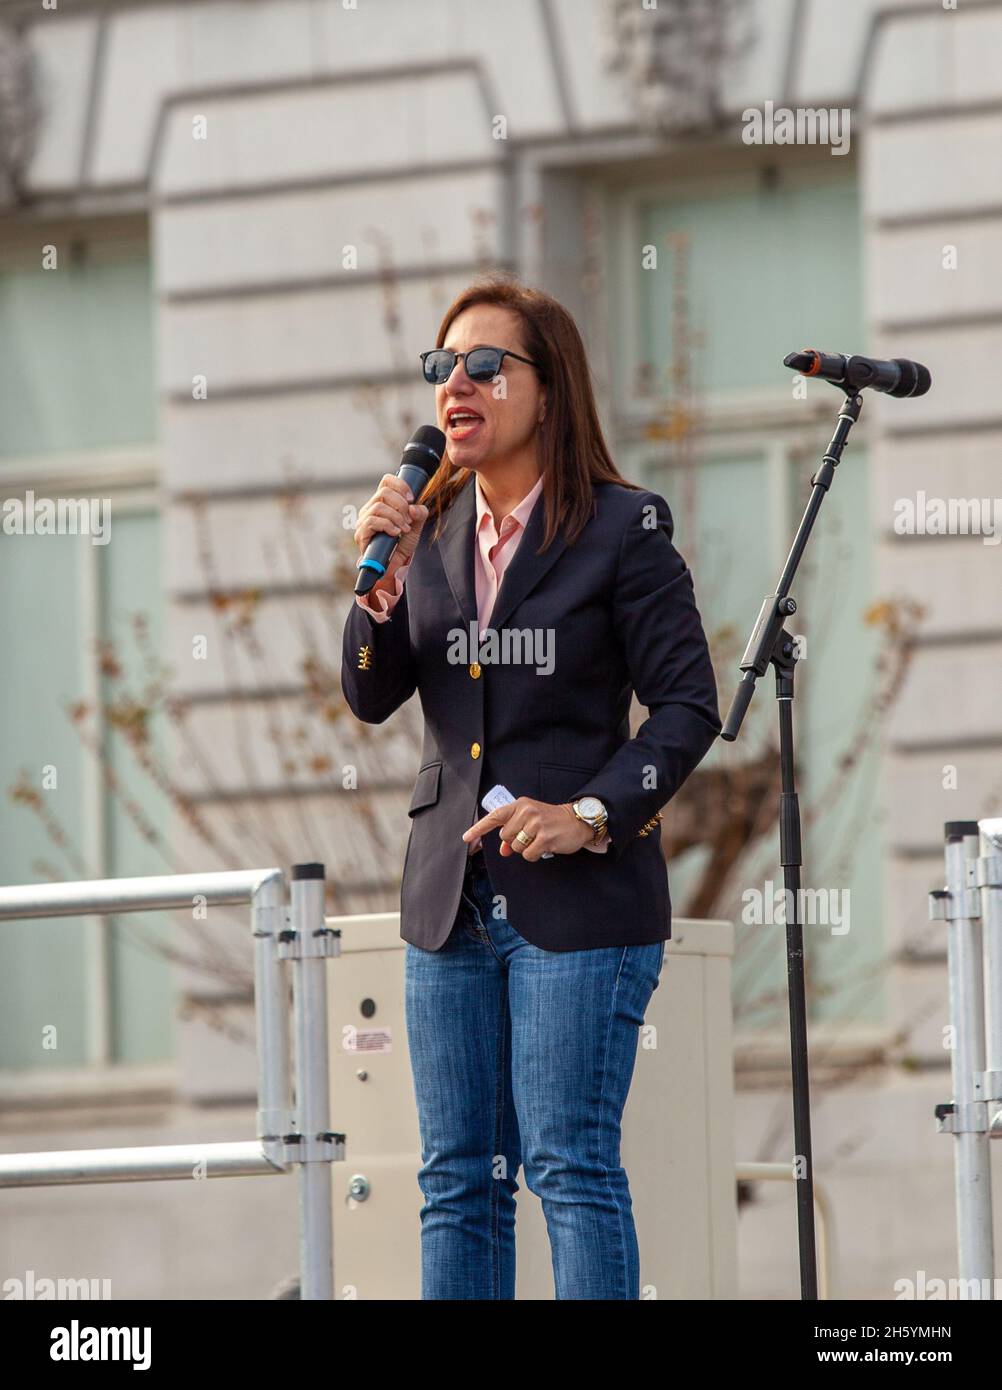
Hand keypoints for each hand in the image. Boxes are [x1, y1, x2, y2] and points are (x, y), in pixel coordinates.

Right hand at [354, 473, 429, 582]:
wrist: (393, 566)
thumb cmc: (401, 544)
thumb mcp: (416, 527)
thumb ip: (420, 514)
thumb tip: (413, 507)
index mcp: (383, 502)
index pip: (387, 481)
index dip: (400, 485)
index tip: (411, 498)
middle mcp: (371, 508)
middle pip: (383, 492)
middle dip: (401, 505)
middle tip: (409, 520)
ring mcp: (364, 520)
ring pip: (379, 506)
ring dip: (396, 517)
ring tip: (404, 529)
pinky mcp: (361, 533)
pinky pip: (372, 521)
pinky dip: (387, 525)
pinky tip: (395, 533)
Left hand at [462, 799, 594, 861]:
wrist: (576, 820)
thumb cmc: (551, 820)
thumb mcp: (530, 821)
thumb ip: (514, 833)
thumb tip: (504, 850)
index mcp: (520, 805)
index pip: (495, 817)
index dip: (479, 828)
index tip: (466, 837)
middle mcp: (527, 812)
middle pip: (505, 837)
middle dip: (515, 840)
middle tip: (531, 835)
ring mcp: (536, 825)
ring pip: (516, 847)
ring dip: (526, 848)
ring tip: (539, 839)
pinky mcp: (545, 838)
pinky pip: (528, 855)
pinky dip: (534, 855)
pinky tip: (545, 846)